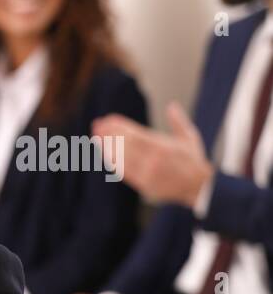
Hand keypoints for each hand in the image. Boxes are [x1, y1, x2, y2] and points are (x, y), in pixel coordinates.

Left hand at [92, 103, 213, 206]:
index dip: (120, 126)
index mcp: (165, 146)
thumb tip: (171, 105)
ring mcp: (148, 174)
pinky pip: (124, 173)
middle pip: (126, 145)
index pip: (136, 134)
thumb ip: (178, 121)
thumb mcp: (189, 137)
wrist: (198, 187)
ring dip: (107, 147)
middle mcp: (154, 160)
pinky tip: (105, 154)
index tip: (108, 119)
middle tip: (97, 125)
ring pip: (122, 159)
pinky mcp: (144, 185)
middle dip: (109, 134)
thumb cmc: (193, 160)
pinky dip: (113, 162)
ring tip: (96, 137)